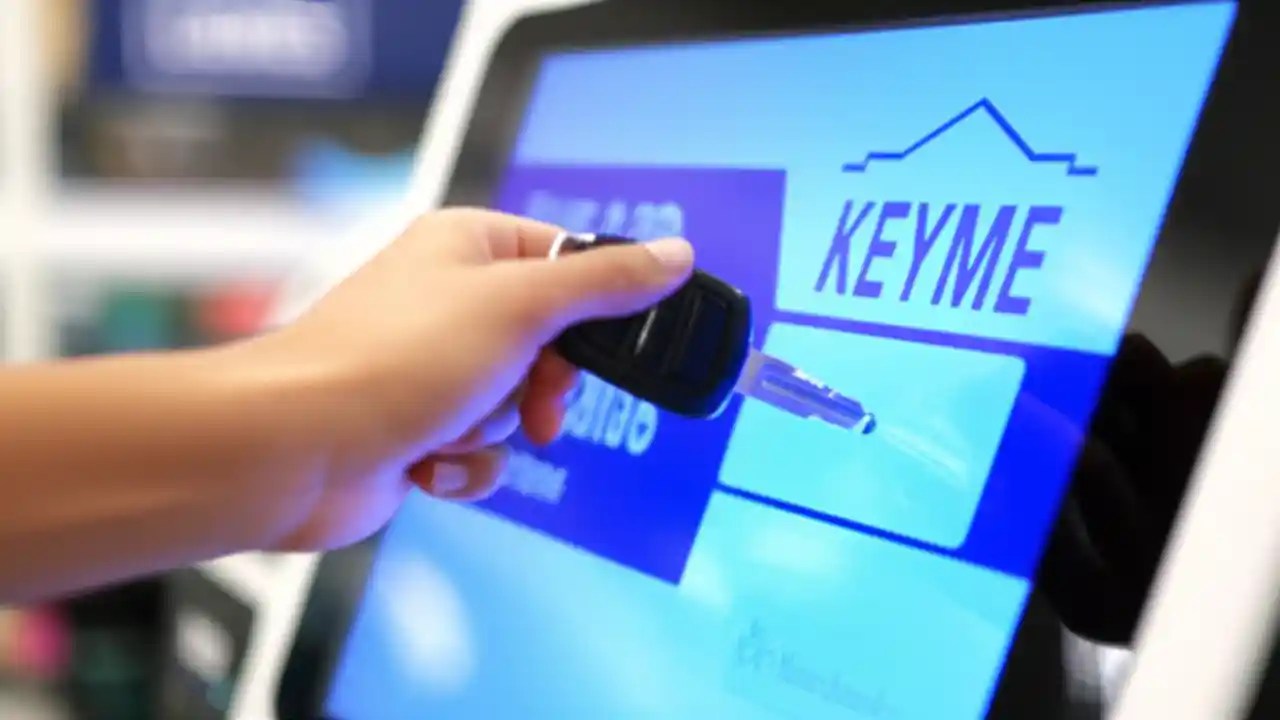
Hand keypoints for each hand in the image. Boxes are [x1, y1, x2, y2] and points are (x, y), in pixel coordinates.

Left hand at [245, 209, 693, 550]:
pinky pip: (478, 449)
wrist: (296, 446)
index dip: (591, 309)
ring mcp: (429, 367)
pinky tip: (423, 462)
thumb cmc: (393, 360)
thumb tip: (674, 254)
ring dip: (495, 428)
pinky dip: (461, 465)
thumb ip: (605, 282)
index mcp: (468, 246)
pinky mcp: (414, 427)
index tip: (604, 344)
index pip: (565, 260)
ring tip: (448, 427)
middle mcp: (447, 299)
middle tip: (532, 399)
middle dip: (541, 386)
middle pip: (549, 342)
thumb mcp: (523, 306)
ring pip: (516, 403)